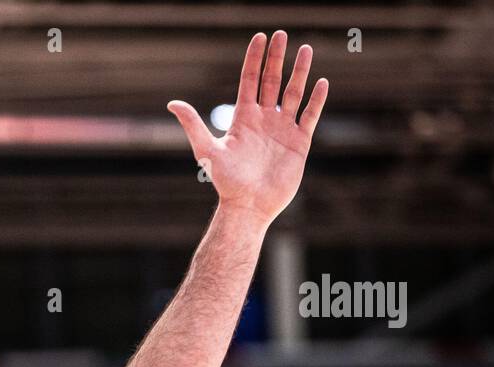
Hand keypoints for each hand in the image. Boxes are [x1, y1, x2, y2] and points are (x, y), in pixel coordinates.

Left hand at [167, 31, 328, 223]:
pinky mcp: (299, 143)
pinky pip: (309, 116)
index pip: (249, 81)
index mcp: (242, 118)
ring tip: (306, 49)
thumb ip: (193, 125)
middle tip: (283, 34)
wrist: (248, 206)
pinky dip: (316, 100)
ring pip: (293, 94)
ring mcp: (282, 130)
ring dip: (300, 72)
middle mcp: (263, 120)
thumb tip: (172, 103)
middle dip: (277, 58)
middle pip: (272, 81)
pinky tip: (321, 82)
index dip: (254, 59)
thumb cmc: (226, 181)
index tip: (260, 37)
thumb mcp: (207, 150)